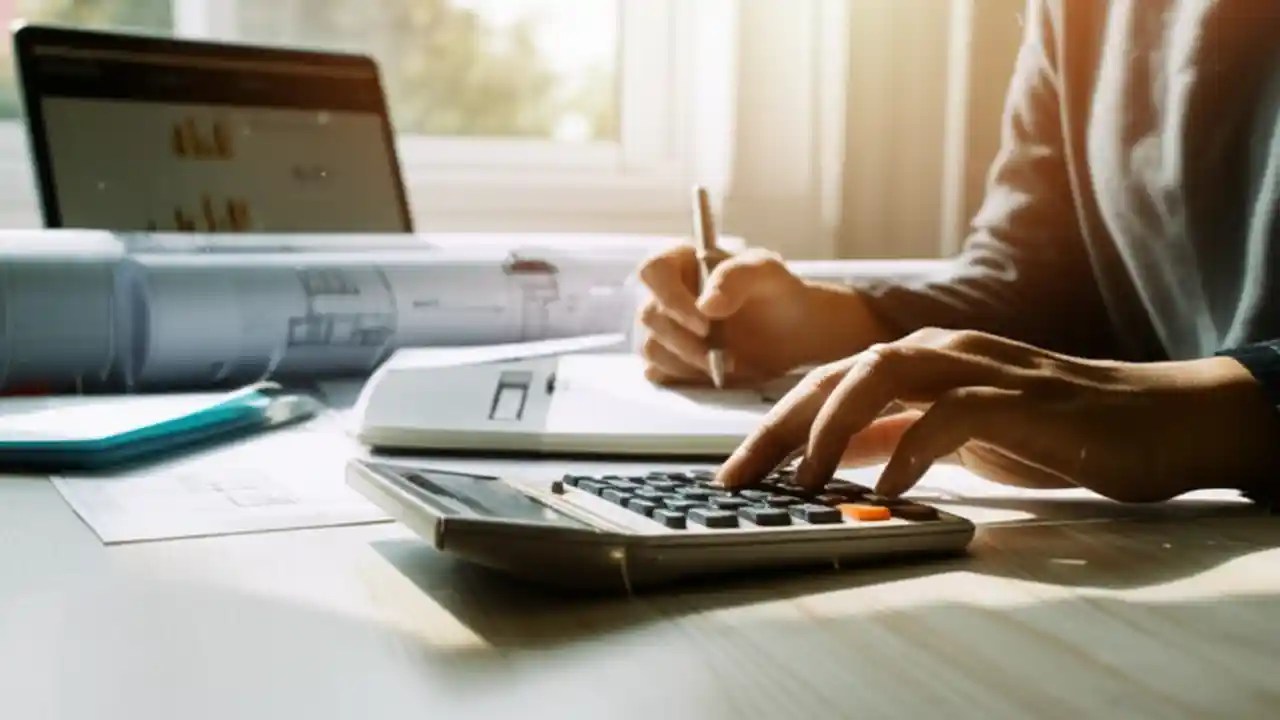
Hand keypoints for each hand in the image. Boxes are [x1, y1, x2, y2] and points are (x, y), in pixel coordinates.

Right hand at [635, 246, 890, 384]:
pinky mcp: (672, 358)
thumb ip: (736, 278)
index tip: (704, 323)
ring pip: (651, 346)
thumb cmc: (777, 291)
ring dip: (685, 362)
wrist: (793, 331)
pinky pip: (658, 371)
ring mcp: (667, 328)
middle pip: (649, 315)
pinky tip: (711, 375)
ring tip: (725, 366)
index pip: (653, 271)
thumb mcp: (766, 272)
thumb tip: (706, 305)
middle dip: (684, 340)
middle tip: (723, 354)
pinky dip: (681, 377)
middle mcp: (667, 294)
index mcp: (682, 262)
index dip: (670, 298)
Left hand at [718, 328, 1279, 501]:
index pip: (825, 384)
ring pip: (883, 373)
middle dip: (779, 427)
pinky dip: (913, 447)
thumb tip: (828, 458)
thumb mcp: (953, 434)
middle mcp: (938, 351)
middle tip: (740, 478)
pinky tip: (891, 485)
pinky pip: (952, 413)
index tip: (732, 474)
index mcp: (917, 359)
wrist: (1150, 419)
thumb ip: (894, 435)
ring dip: (834, 425)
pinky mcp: (1022, 397)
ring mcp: (980, 367)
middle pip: (836, 375)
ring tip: (804, 478)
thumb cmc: (1048, 428)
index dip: (772, 427)